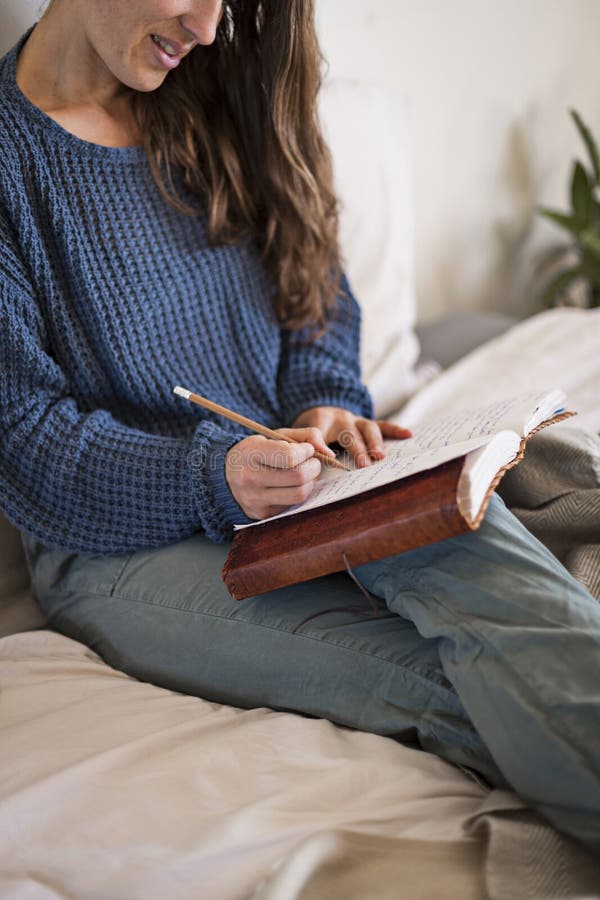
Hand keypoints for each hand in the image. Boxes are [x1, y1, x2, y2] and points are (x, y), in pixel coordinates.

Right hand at [225, 427, 335, 519]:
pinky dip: (299, 493)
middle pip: (298, 477)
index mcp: (250, 454)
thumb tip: (330, 455)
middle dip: (314, 467)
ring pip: (299, 494)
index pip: (288, 456)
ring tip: (305, 473)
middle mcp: (249, 479)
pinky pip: (292, 505)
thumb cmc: (257, 452)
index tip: (307, 449)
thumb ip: (306, 437)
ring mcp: (255, 500)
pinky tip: (293, 485)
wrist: (226, 474)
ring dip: (310, 482)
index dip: (306, 452)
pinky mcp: (262, 514)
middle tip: (313, 462)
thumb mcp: (274, 436)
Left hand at [292, 406, 411, 467]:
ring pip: (367, 428)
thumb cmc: (307, 432)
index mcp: (319, 420)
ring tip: (379, 457)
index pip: (319, 432)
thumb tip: (305, 475)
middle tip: (363, 465)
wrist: (317, 412)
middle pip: (349, 433)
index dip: (322, 445)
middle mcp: (340, 418)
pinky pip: (382, 425)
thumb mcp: (297, 437)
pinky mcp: (366, 423)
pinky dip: (395, 430)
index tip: (328, 459)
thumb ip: (301, 451)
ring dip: (374, 442)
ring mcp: (355, 419)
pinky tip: (408, 434)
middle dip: (357, 449)